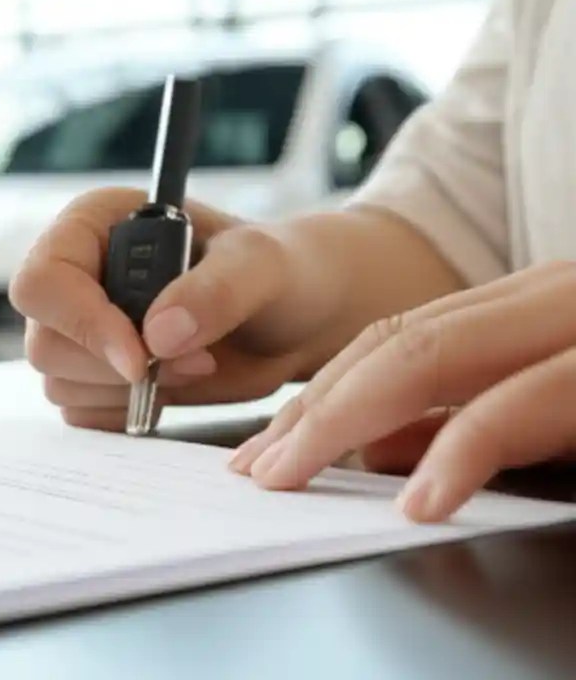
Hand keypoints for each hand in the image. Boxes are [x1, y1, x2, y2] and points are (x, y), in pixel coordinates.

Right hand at [9, 188, 340, 429]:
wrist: (299, 318)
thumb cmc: (281, 269)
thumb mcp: (262, 265)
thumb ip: (217, 290)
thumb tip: (158, 334)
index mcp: (93, 225)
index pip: (43, 281)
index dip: (82, 323)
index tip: (141, 356)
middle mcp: (75, 275)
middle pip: (45, 343)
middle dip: (116, 367)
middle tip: (195, 360)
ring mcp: (81, 329)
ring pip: (59, 383)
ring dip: (127, 392)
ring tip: (195, 365)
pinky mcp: (95, 376)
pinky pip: (83, 412)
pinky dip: (128, 412)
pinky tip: (175, 385)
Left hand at [232, 261, 575, 522]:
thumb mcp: (553, 411)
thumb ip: (465, 419)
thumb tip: (374, 450)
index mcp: (524, 308)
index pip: (393, 339)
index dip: (316, 395)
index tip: (262, 450)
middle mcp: (544, 299)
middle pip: (393, 344)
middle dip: (310, 410)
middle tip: (255, 470)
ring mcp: (574, 325)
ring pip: (431, 356)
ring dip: (344, 420)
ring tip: (291, 475)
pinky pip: (520, 405)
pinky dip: (459, 451)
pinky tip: (418, 500)